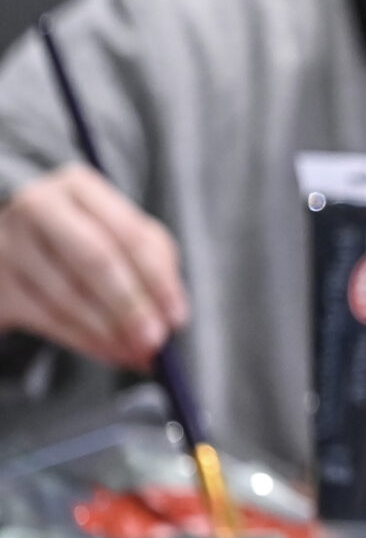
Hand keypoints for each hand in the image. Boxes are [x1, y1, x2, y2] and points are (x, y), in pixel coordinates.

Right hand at [0, 162, 189, 368]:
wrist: (18, 242)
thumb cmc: (87, 234)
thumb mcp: (125, 233)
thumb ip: (155, 263)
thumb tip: (170, 314)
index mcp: (78, 186)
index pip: (128, 234)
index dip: (157, 279)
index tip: (177, 316)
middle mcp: (38, 207)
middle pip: (94, 260)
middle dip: (130, 305)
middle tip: (155, 340)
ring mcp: (10, 245)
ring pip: (68, 295)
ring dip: (109, 331)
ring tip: (137, 351)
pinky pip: (46, 319)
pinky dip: (83, 340)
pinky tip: (109, 351)